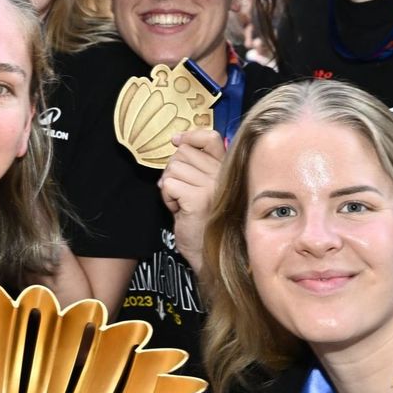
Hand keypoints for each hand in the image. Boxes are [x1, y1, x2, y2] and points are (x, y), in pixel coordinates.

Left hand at [159, 127, 226, 273]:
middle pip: (183, 153)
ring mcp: (212, 185)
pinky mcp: (199, 198)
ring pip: (173, 168)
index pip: (210, 137)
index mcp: (226, 169)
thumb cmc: (203, 222)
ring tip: (181, 203)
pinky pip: (169, 184)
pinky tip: (178, 210)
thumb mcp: (203, 187)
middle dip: (174, 170)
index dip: (190, 136)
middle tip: (181, 192)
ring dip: (170, 186)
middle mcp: (223, 175)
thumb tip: (177, 141)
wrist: (210, 256)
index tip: (176, 141)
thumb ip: (196, 165)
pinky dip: (167, 197)